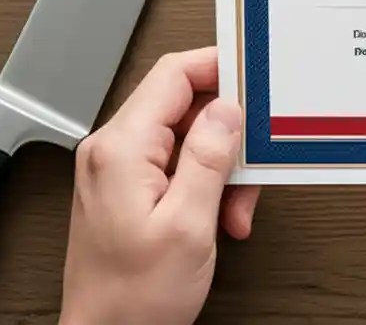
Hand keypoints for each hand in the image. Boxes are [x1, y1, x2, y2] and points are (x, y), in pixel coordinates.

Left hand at [58, 47, 261, 324]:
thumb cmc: (133, 298)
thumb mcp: (189, 224)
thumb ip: (209, 157)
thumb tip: (226, 110)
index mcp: (121, 148)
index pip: (173, 75)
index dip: (219, 68)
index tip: (253, 78)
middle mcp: (112, 151)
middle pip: (185, 107)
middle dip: (228, 137)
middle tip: (250, 168)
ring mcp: (117, 170)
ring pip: (186, 139)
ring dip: (221, 169)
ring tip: (233, 209)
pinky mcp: (127, 189)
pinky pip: (176, 165)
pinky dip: (205, 186)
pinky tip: (218, 217)